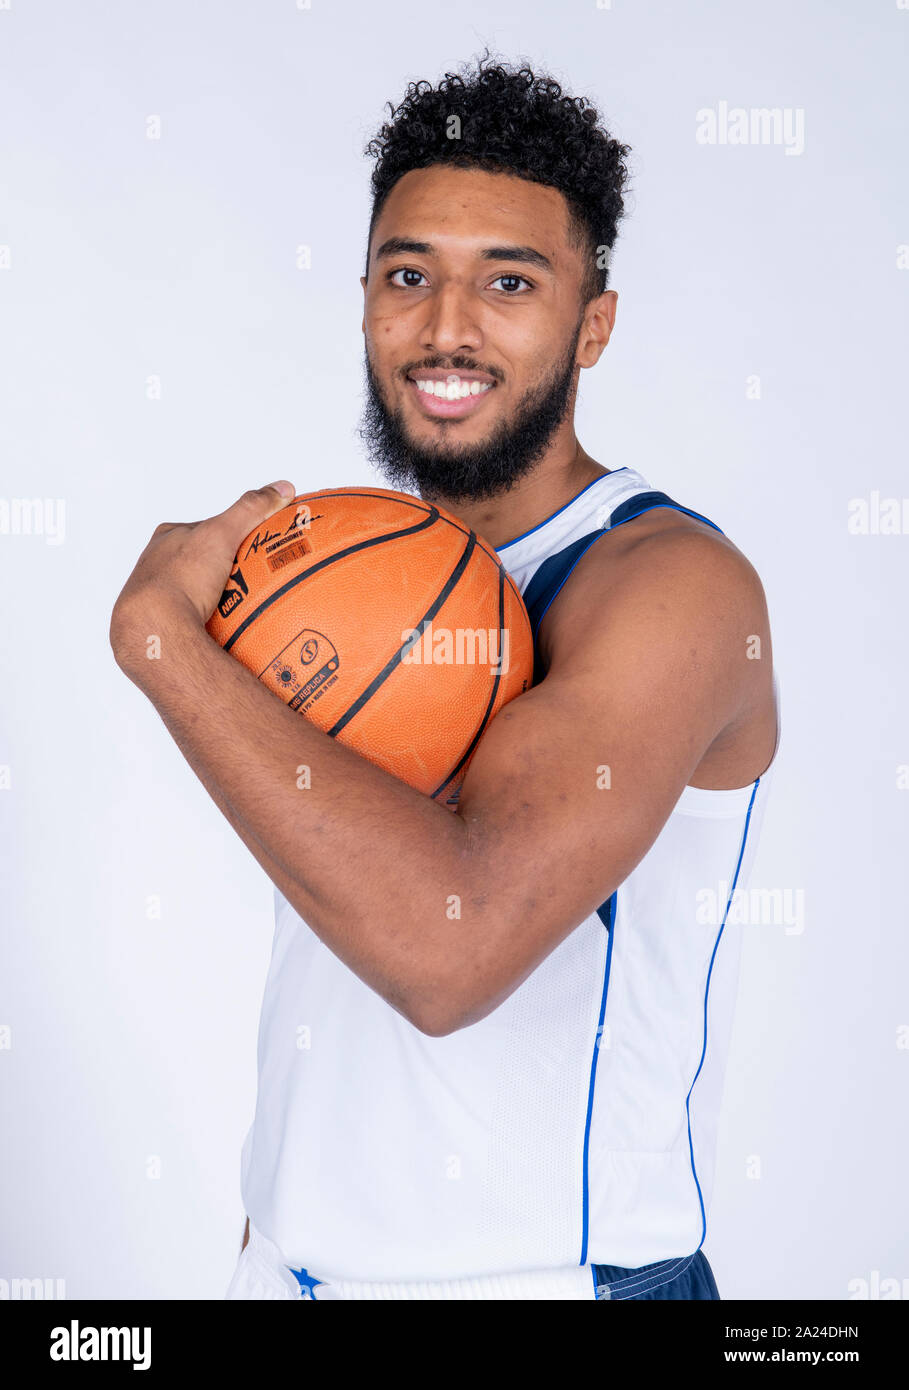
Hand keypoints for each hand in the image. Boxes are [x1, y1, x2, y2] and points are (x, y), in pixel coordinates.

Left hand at [110, 481, 294, 667]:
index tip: (254, 543)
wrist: (155, 629)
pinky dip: (213, 622)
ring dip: (220, 599)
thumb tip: (283, 488)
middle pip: (204, 561)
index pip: (206, 527)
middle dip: (227, 568)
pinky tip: (231, 630)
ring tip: (246, 608)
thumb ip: (250, 509)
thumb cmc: (182, 578)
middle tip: (254, 578)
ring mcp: (158, 596)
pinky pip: (194, 618)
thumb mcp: (221, 533)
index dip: (232, 532)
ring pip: (198, 592)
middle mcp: (158, 564)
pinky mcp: (161, 623)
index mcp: (166, 537)